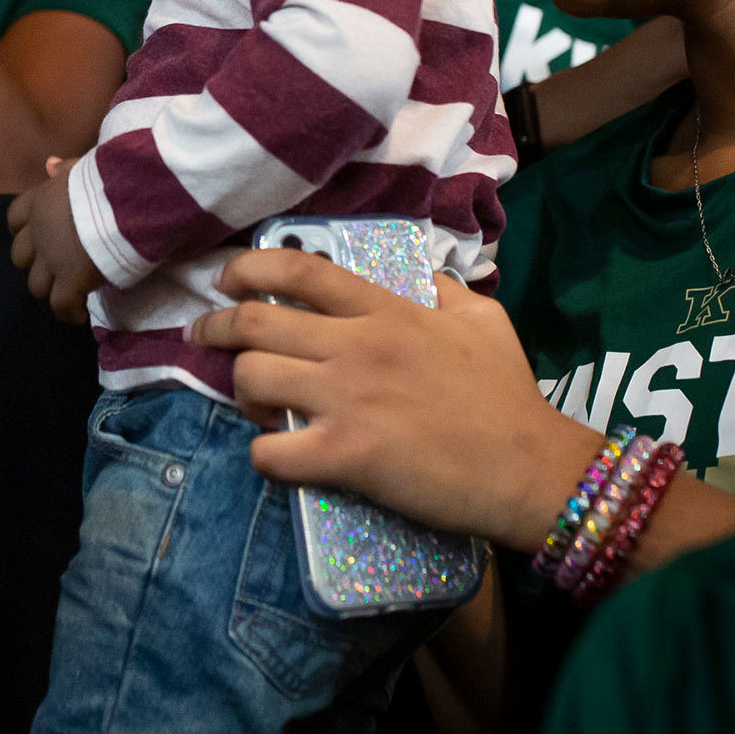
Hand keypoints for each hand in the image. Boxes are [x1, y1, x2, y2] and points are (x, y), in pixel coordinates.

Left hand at [8, 160, 106, 321]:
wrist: (125, 199)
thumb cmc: (110, 178)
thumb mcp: (84, 166)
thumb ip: (65, 169)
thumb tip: (50, 164)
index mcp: (42, 200)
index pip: (16, 217)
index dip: (23, 229)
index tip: (35, 237)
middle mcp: (40, 231)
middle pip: (20, 256)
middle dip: (34, 264)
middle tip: (56, 268)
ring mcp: (52, 258)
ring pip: (36, 285)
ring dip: (50, 291)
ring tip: (68, 295)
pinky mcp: (70, 280)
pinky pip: (61, 305)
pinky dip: (68, 313)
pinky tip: (79, 315)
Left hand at [191, 250, 598, 550]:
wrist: (529, 466)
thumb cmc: (508, 395)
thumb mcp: (484, 321)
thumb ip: (447, 290)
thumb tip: (426, 275)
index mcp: (387, 311)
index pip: (301, 271)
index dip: (249, 267)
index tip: (226, 280)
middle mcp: (357, 346)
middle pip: (255, 322)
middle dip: (216, 328)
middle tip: (206, 338)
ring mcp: (347, 401)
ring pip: (251, 379)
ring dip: (240, 392)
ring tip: (254, 405)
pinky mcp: (344, 456)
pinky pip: (270, 451)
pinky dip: (263, 454)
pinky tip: (279, 455)